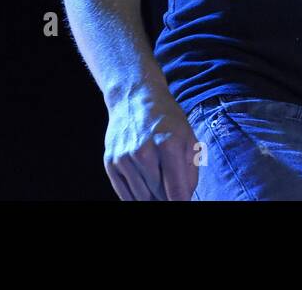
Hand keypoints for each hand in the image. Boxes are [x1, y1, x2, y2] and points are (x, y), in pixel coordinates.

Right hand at [103, 85, 199, 200]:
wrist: (135, 98)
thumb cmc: (167, 120)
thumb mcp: (188, 138)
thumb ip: (190, 171)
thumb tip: (184, 198)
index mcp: (169, 145)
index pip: (176, 192)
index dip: (181, 202)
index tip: (182, 202)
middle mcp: (144, 152)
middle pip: (159, 196)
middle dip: (167, 196)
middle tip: (170, 184)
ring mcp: (125, 158)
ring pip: (142, 198)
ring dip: (152, 196)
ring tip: (157, 179)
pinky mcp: (111, 162)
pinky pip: (125, 194)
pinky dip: (136, 196)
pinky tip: (144, 184)